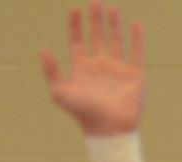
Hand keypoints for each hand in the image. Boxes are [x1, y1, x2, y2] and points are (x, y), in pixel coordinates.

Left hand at [39, 3, 145, 135]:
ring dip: (114, 24)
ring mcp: (118, 70)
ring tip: (112, 8)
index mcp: (82, 69)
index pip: (77, 41)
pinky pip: (137, 52)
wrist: (109, 129)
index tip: (74, 9)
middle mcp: (100, 66)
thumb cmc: (82, 113)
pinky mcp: (135, 76)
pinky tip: (135, 23)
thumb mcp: (59, 92)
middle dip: (95, 20)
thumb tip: (43, 49)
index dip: (75, 25)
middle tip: (94, 2)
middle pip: (97, 37)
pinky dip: (137, 38)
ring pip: (116, 41)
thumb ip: (51, 71)